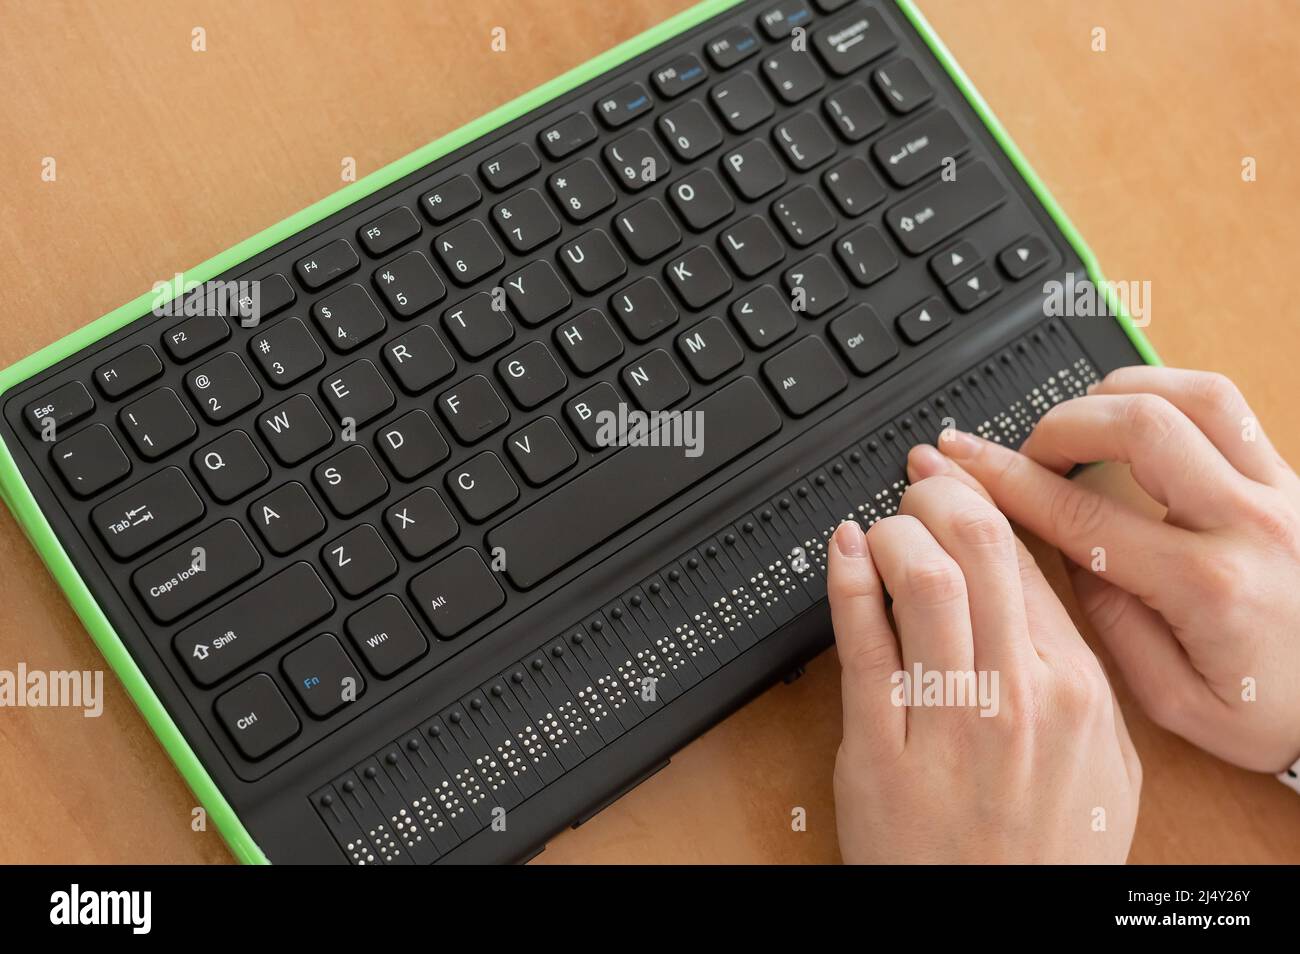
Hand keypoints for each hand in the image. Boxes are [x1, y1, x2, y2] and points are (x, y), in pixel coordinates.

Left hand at [827, 475, 1139, 863]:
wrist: (990, 925)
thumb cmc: (1038, 852)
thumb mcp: (1101, 765)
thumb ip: (1078, 676)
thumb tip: (1033, 593)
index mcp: (1075, 690)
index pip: (1026, 561)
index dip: (985, 504)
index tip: (959, 481)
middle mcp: (1017, 698)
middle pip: (981, 550)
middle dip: (941, 497)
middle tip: (916, 488)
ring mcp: (947, 722)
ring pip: (926, 581)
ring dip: (897, 531)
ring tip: (885, 526)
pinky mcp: (880, 747)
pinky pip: (862, 642)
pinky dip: (849, 580)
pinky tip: (844, 552)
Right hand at [933, 366, 1299, 773]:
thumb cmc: (1274, 711)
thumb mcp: (1175, 702)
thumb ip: (1113, 626)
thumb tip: (1069, 554)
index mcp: (1210, 586)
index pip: (1083, 513)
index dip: (1008, 481)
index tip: (962, 462)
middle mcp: (1250, 523)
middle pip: (1139, 425)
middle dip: (1060, 425)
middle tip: (1027, 451)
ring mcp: (1279, 490)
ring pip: (1189, 394)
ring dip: (1117, 394)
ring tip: (1080, 425)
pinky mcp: (1290, 478)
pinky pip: (1225, 404)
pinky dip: (1167, 391)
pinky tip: (1136, 416)